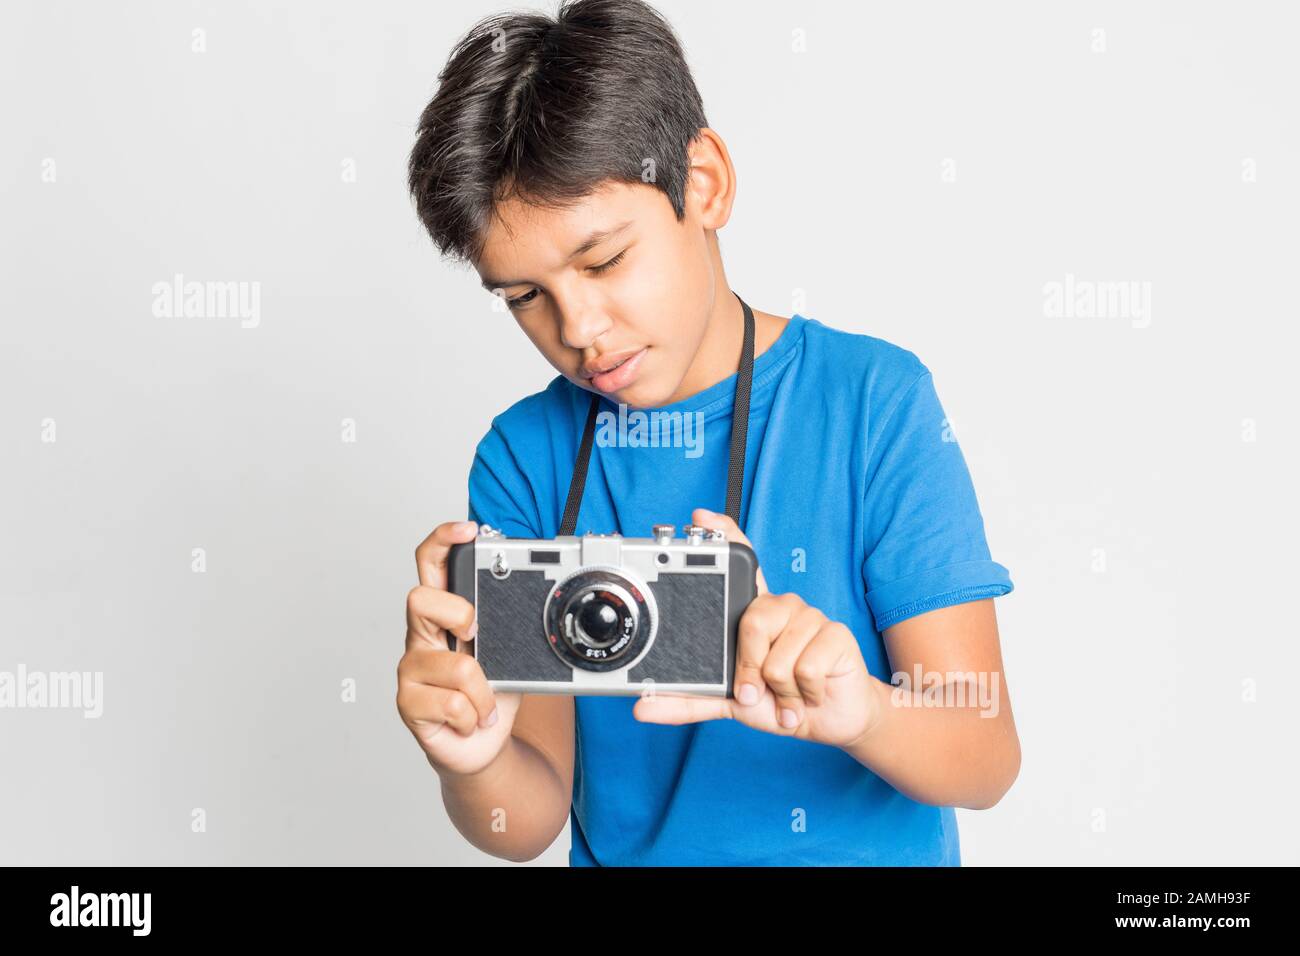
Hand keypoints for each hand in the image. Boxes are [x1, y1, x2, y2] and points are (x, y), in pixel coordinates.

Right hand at [396, 519, 523, 776]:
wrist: (481, 746)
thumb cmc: (492, 693)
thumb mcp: (509, 653)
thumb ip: (509, 624)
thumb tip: (532, 599)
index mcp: (444, 614)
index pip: (431, 564)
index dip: (443, 541)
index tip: (467, 529)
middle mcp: (422, 636)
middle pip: (420, 599)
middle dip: (458, 614)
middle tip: (476, 637)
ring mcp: (412, 669)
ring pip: (456, 665)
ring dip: (484, 692)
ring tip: (485, 704)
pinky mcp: (408, 703)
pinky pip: (454, 704)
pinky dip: (475, 716)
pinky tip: (471, 720)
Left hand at [633, 508, 883, 748]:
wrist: (827, 720)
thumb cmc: (777, 700)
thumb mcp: (728, 702)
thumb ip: (687, 702)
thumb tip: (642, 708)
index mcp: (755, 613)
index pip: (742, 562)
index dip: (725, 534)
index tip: (701, 516)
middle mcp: (781, 606)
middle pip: (752, 622)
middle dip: (750, 671)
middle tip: (759, 691)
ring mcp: (810, 616)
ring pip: (776, 657)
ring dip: (780, 691)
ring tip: (787, 694)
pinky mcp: (836, 633)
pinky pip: (804, 670)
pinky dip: (802, 695)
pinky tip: (809, 693)